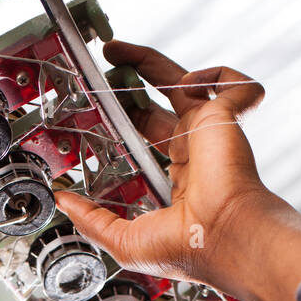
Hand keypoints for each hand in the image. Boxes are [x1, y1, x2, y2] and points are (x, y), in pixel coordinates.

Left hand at [55, 42, 300, 300]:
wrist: (221, 238)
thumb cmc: (186, 248)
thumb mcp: (124, 240)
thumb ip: (92, 220)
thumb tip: (64, 203)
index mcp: (178, 177)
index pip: (149, 135)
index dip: (127, 118)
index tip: (103, 109)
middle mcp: (196, 151)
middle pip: (162, 101)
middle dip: (134, 80)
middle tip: (106, 68)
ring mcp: (213, 133)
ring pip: (188, 80)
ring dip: (152, 61)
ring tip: (117, 52)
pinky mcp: (230, 118)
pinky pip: (237, 85)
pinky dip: (215, 74)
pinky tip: (189, 85)